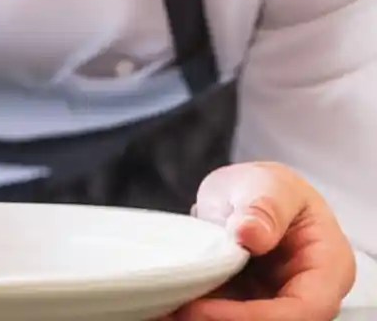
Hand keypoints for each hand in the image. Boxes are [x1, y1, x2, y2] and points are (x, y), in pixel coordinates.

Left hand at [163, 162, 356, 320]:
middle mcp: (306, 292)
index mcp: (327, 266)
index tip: (206, 310)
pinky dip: (195, 314)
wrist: (245, 195)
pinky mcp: (245, 306)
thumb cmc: (267, 188)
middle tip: (175, 311)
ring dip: (205, 320)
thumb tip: (252, 234)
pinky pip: (223, 316)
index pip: (305, 308)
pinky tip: (165, 306)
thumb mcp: (269, 184)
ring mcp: (274, 302)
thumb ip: (265, 206)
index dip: (258, 317)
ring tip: (164, 309)